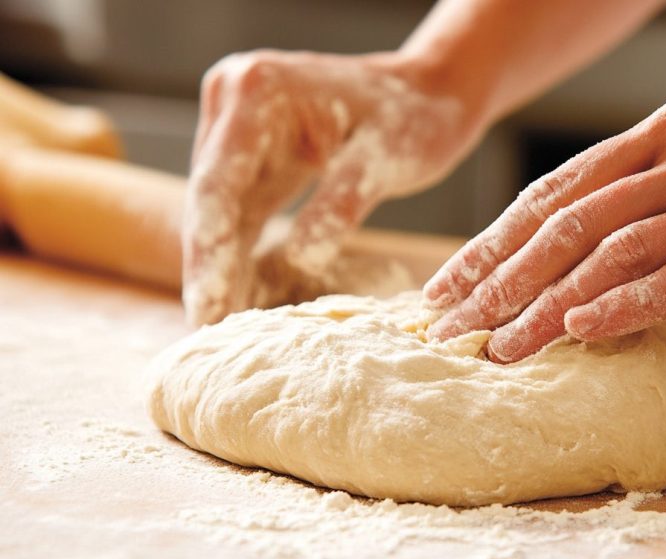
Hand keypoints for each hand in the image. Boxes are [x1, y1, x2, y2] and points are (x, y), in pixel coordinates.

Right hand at [183, 49, 478, 324]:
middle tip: (205, 332)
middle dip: (208, 267)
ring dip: (220, 266)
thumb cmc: (415, 117)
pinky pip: (242, 210)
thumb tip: (299, 258)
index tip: (208, 305)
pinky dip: (242, 253)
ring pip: (219, 209)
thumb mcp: (385, 160)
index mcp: (257, 90)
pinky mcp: (254, 152)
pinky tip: (239, 298)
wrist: (431, 92)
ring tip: (217, 327)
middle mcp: (233, 99)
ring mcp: (238, 124)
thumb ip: (341, 203)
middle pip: (209, 198)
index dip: (211, 250)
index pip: (220, 182)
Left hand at [425, 99, 665, 360]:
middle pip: (567, 221)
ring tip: (499, 346)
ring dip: (548, 302)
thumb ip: (640, 208)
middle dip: (499, 279)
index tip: (443, 290)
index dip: (490, 244)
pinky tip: (580, 331)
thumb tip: (566, 268)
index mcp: (656, 137)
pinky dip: (627, 303)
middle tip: (448, 328)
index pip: (552, 194)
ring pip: (613, 249)